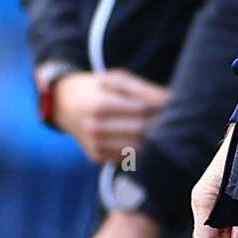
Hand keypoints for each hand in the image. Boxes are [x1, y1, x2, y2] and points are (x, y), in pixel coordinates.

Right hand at [54, 68, 169, 163]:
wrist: (63, 104)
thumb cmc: (96, 87)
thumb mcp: (116, 79)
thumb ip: (142, 89)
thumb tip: (169, 100)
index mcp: (101, 104)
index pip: (142, 111)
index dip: (161, 108)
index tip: (174, 104)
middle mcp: (95, 129)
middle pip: (141, 131)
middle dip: (160, 124)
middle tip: (172, 117)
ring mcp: (95, 146)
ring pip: (137, 149)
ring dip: (153, 140)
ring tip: (162, 128)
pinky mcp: (97, 158)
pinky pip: (127, 158)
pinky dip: (140, 150)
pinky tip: (146, 139)